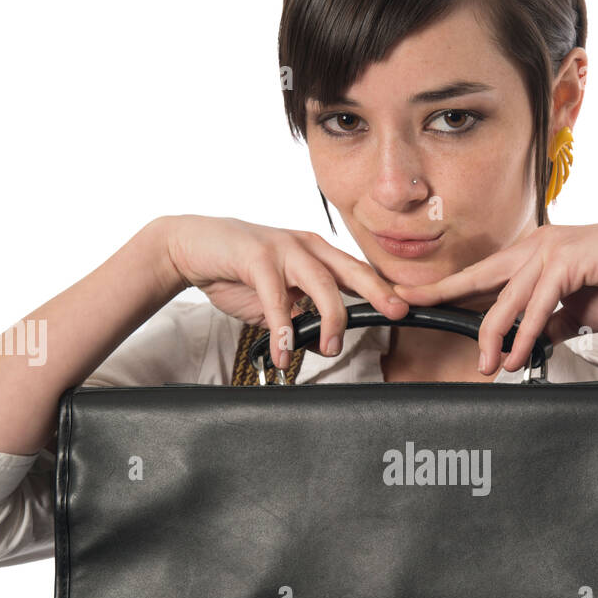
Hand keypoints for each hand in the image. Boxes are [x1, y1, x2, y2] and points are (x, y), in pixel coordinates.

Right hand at [158, 214, 407, 367]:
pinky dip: (282, 328)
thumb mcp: (278, 299)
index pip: (358, 273)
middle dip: (378, 292)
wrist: (191, 247)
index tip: (405, 311)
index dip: (383, 291)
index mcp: (317, 253)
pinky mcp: (256, 256)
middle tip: (396, 314)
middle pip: (351, 270)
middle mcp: (306, 246)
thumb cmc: (238, 271)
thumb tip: (320, 343)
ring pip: (321, 281)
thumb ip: (301, 316)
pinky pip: (276, 296)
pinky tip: (282, 351)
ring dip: (331, 318)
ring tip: (330, 349)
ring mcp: (282, 248)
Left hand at [390, 220, 597, 371]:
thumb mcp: (577, 310)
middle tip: (408, 309)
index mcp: (533, 253)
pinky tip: (516, 354)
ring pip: (505, 300)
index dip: (448, 287)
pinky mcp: (567, 261)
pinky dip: (524, 335)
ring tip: (487, 366)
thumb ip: (551, 323)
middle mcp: (535, 246)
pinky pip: (536, 305)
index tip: (415, 297)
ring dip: (492, 338)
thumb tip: (530, 345)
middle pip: (478, 279)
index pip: (482, 273)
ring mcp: (550, 250)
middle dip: (440, 294)